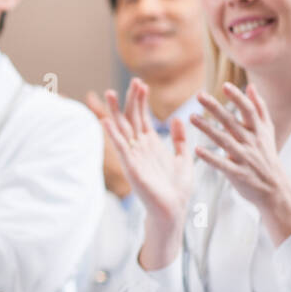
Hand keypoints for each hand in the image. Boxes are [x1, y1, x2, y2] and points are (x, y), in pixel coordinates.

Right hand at [101, 79, 192, 269]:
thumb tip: (178, 119)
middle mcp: (139, 147)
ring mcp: (133, 156)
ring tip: (109, 92)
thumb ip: (180, 139)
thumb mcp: (183, 158)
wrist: (173, 210)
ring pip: (121, 129)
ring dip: (114, 111)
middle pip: (131, 118)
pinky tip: (107, 121)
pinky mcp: (131, 167)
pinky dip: (113, 134)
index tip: (142, 84)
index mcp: (150, 144)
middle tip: (133, 81)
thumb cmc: (177, 188)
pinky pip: (120, 147)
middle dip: (130, 99)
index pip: (142, 117)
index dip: (141, 100)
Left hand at [191, 82, 290, 244]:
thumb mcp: (268, 131)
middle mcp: (252, 142)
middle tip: (199, 95)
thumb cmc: (267, 156)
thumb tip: (251, 86)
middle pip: (232, 122)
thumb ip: (259, 108)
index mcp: (259, 131)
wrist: (275, 189)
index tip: (224, 85)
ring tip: (191, 117)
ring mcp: (245, 158)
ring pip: (224, 141)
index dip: (237, 97)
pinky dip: (210, 157)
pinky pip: (222, 164)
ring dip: (207, 129)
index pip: (248, 110)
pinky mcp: (238, 174)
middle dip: (215, 107)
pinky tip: (196, 150)